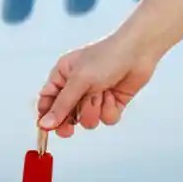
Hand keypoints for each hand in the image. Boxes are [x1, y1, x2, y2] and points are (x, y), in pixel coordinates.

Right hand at [36, 31, 158, 137]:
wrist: (138, 52)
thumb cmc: (106, 57)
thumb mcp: (79, 81)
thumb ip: (62, 105)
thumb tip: (44, 124)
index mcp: (63, 76)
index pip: (47, 100)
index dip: (46, 116)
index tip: (46, 128)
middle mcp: (77, 88)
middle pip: (65, 116)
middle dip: (69, 121)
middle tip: (69, 130)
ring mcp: (94, 97)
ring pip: (86, 120)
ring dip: (94, 111)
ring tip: (101, 94)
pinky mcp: (111, 103)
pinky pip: (105, 119)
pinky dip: (110, 110)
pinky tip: (113, 95)